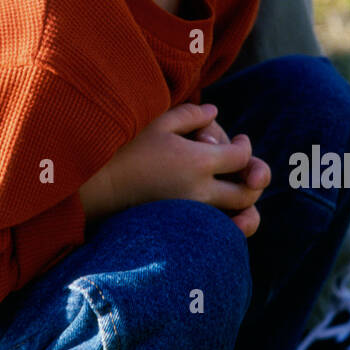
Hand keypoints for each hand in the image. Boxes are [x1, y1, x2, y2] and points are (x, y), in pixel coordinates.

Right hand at [78, 103, 269, 237]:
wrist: (95, 187)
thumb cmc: (124, 148)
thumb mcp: (157, 121)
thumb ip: (191, 114)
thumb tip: (215, 113)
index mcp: (197, 162)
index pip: (241, 156)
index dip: (245, 145)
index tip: (238, 139)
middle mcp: (200, 192)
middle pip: (248, 191)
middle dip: (254, 175)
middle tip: (244, 166)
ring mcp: (192, 216)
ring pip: (240, 219)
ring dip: (248, 207)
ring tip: (240, 194)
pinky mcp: (182, 231)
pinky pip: (220, 235)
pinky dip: (231, 228)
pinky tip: (228, 216)